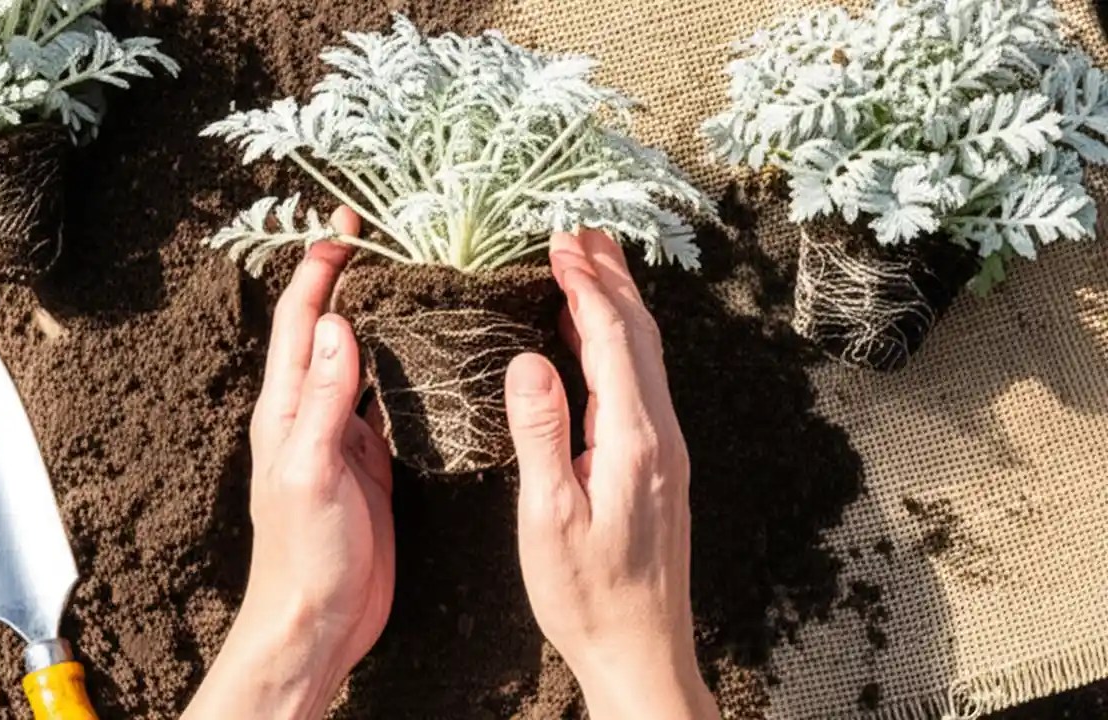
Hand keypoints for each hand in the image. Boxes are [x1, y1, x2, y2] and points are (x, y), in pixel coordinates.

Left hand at [183, 207, 394, 719]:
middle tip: (390, 240)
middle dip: (352, 281)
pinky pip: (389, 402)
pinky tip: (433, 358)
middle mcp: (312, 412)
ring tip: (418, 283)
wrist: (318, 620)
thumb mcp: (311, 470)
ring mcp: (344, 436)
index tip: (347, 227)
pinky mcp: (373, 462)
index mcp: (286, 408)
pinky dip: (406, 371)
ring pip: (362, 361)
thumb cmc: (303, 554)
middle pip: (330, 330)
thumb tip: (338, 324)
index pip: (300, 321)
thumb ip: (324, 399)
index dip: (320, 270)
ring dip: (381, 320)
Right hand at [504, 230, 719, 719]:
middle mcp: (660, 435)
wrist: (641, 650)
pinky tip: (595, 341)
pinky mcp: (657, 466)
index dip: (588, 287)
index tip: (562, 243)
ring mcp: (664, 450)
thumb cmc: (588, 594)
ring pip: (645, 356)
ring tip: (592, 264)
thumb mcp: (549, 517)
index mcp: (634, 440)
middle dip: (611, 278)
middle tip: (582, 231)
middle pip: (641, 335)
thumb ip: (542, 434)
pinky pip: (640, 383)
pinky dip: (618, 344)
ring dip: (619, 305)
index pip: (613, 340)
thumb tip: (529, 361)